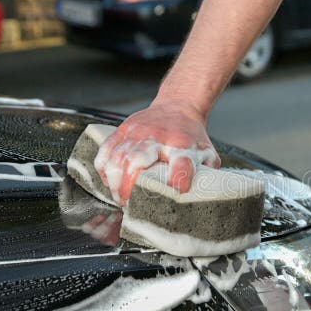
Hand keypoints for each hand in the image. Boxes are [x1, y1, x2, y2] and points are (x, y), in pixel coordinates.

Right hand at [94, 100, 219, 203]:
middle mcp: (158, 137)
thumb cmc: (190, 136)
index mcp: (182, 145)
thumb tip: (202, 199)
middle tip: (129, 203)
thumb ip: (206, 176)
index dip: (178, 178)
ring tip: (119, 197)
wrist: (178, 106)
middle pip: (137, 160)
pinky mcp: (123, 130)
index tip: (176, 191)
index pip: (182, 162)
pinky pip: (106, 150)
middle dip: (129, 186)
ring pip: (118, 157)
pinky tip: (109, 181)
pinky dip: (104, 169)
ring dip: (115, 181)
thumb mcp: (207, 153)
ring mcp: (137, 132)